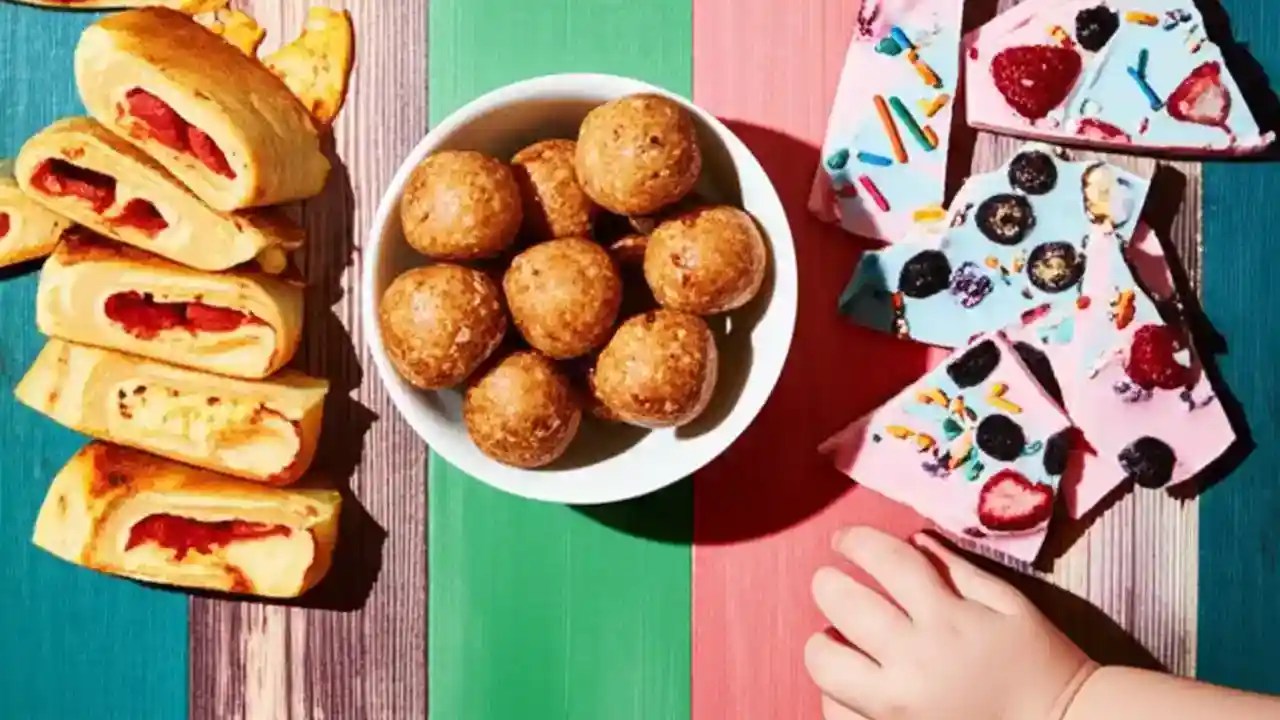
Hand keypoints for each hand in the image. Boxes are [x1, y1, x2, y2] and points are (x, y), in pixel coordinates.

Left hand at [804, 527, 1096, 719]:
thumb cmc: (1039, 662)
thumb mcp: (1009, 605)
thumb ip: (957, 569)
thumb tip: (912, 538)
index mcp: (948, 619)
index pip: (885, 561)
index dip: (856, 541)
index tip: (843, 539)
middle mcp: (915, 660)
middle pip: (842, 606)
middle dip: (827, 584)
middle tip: (831, 582)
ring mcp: (897, 705)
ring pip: (825, 663)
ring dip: (823, 641)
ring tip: (839, 636)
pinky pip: (837, 709)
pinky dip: (835, 691)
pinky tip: (854, 679)